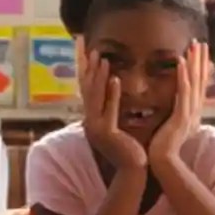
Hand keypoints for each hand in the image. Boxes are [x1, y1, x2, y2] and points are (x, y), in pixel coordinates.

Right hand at [77, 37, 146, 170]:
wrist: (131, 171)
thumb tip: (112, 90)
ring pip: (94, 96)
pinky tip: (114, 79)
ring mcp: (96, 128)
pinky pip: (109, 110)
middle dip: (84, 65)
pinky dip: (111, 94)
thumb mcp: (117, 126)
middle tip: (83, 43)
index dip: (84, 67)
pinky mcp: (107, 133)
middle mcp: (90, 121)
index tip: (85, 48)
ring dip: (97, 76)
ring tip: (100, 57)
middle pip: (84, 87)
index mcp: (92, 117)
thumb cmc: (129, 149)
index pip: (86, 87)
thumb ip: (111, 109)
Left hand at [148, 41, 208, 165]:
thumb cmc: (163, 149)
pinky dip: (183, 77)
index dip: (201, 70)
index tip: (201, 54)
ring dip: (195, 63)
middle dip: (201, 61)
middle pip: (201, 81)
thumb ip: (175, 118)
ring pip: (195, 83)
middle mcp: (195, 112)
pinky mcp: (181, 116)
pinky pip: (183, 92)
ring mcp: (190, 114)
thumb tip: (174, 110)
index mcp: (192, 114)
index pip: (198, 87)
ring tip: (195, 46)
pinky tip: (181, 62)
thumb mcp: (172, 129)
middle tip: (202, 43)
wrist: (163, 163)